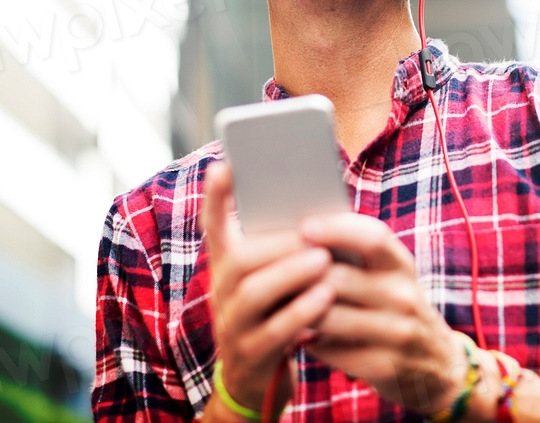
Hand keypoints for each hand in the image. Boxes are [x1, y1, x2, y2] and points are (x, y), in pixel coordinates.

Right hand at [201, 162, 336, 416]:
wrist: (260, 374)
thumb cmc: (279, 309)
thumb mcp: (277, 274)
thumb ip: (287, 244)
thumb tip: (321, 206)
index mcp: (228, 263)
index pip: (214, 224)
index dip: (217, 196)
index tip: (225, 165)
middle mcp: (222, 291)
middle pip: (238, 259)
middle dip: (276, 244)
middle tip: (312, 235)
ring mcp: (232, 325)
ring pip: (253, 293)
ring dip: (290, 273)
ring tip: (323, 260)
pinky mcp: (251, 355)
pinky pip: (274, 332)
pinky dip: (301, 312)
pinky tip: (326, 297)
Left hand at [298, 213, 494, 418]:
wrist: (438, 366)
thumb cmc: (397, 309)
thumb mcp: (391, 278)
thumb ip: (357, 257)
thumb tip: (302, 232)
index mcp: (401, 266)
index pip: (372, 237)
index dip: (337, 229)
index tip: (304, 225)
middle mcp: (403, 296)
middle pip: (339, 278)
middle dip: (300, 275)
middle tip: (271, 272)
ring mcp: (397, 333)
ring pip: (328, 317)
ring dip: (298, 311)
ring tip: (279, 304)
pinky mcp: (384, 365)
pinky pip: (331, 350)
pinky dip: (311, 342)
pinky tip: (303, 336)